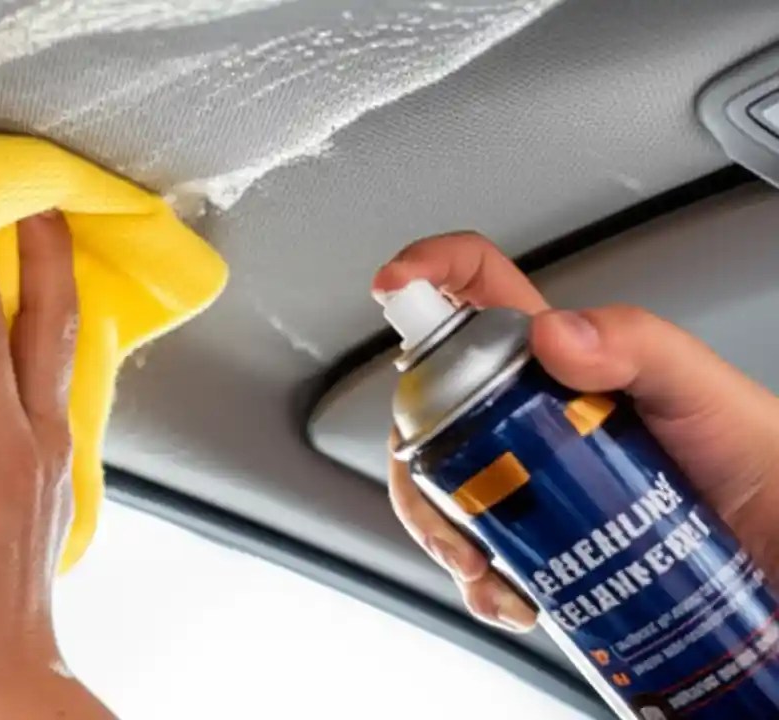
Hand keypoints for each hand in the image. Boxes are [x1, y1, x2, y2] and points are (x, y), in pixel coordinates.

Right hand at [372, 233, 778, 632]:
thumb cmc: (765, 471)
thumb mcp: (711, 394)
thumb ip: (641, 346)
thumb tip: (554, 334)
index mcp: (563, 359)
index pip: (478, 291)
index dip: (428, 272)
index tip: (393, 287)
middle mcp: (532, 413)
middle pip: (431, 407)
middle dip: (419, 459)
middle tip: (453, 506)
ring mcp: (529, 477)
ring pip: (440, 484)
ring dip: (443, 532)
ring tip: (486, 569)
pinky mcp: (539, 538)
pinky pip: (477, 552)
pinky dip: (477, 582)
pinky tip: (513, 597)